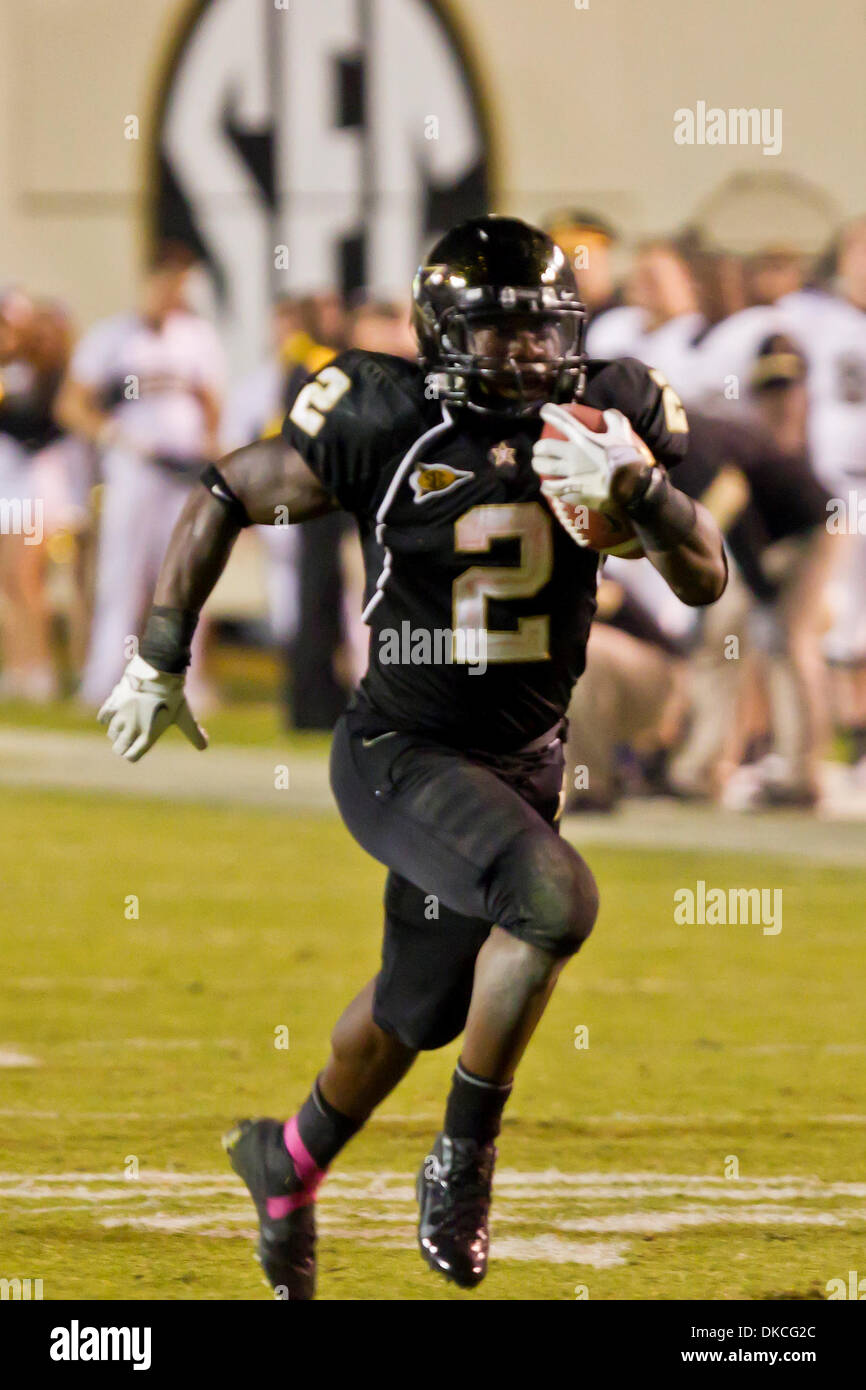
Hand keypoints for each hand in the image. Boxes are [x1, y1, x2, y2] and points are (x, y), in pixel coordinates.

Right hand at [97, 655, 207, 761]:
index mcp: (148, 736)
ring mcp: (120, 716)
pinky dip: (107, 717)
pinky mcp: (113, 703)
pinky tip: (117, 713)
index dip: (134, 754)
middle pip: (118, 748)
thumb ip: (195, 734)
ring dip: (118, 732)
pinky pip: (103, 717)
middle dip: (124, 746)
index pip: (131, 756)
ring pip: (111, 733)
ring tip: (129, 723)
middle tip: (132, 737)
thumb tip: (204, 747)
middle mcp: (131, 728)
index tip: (138, 748)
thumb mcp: (185, 716)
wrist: (158, 670)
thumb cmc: (173, 695)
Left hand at [533, 404, 652, 511]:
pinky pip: (553, 490)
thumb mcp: (623, 434)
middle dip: (539, 448)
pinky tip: (549, 486)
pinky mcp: (572, 493)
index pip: (561, 421)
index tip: (544, 411)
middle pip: (543, 448)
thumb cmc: (628, 459)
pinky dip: (549, 487)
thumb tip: (606, 412)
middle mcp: (573, 457)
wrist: (634, 488)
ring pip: (543, 469)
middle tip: (541, 450)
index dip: (550, 413)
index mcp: (584, 440)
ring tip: (540, 466)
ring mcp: (571, 476)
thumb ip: (614, 419)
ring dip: (539, 466)